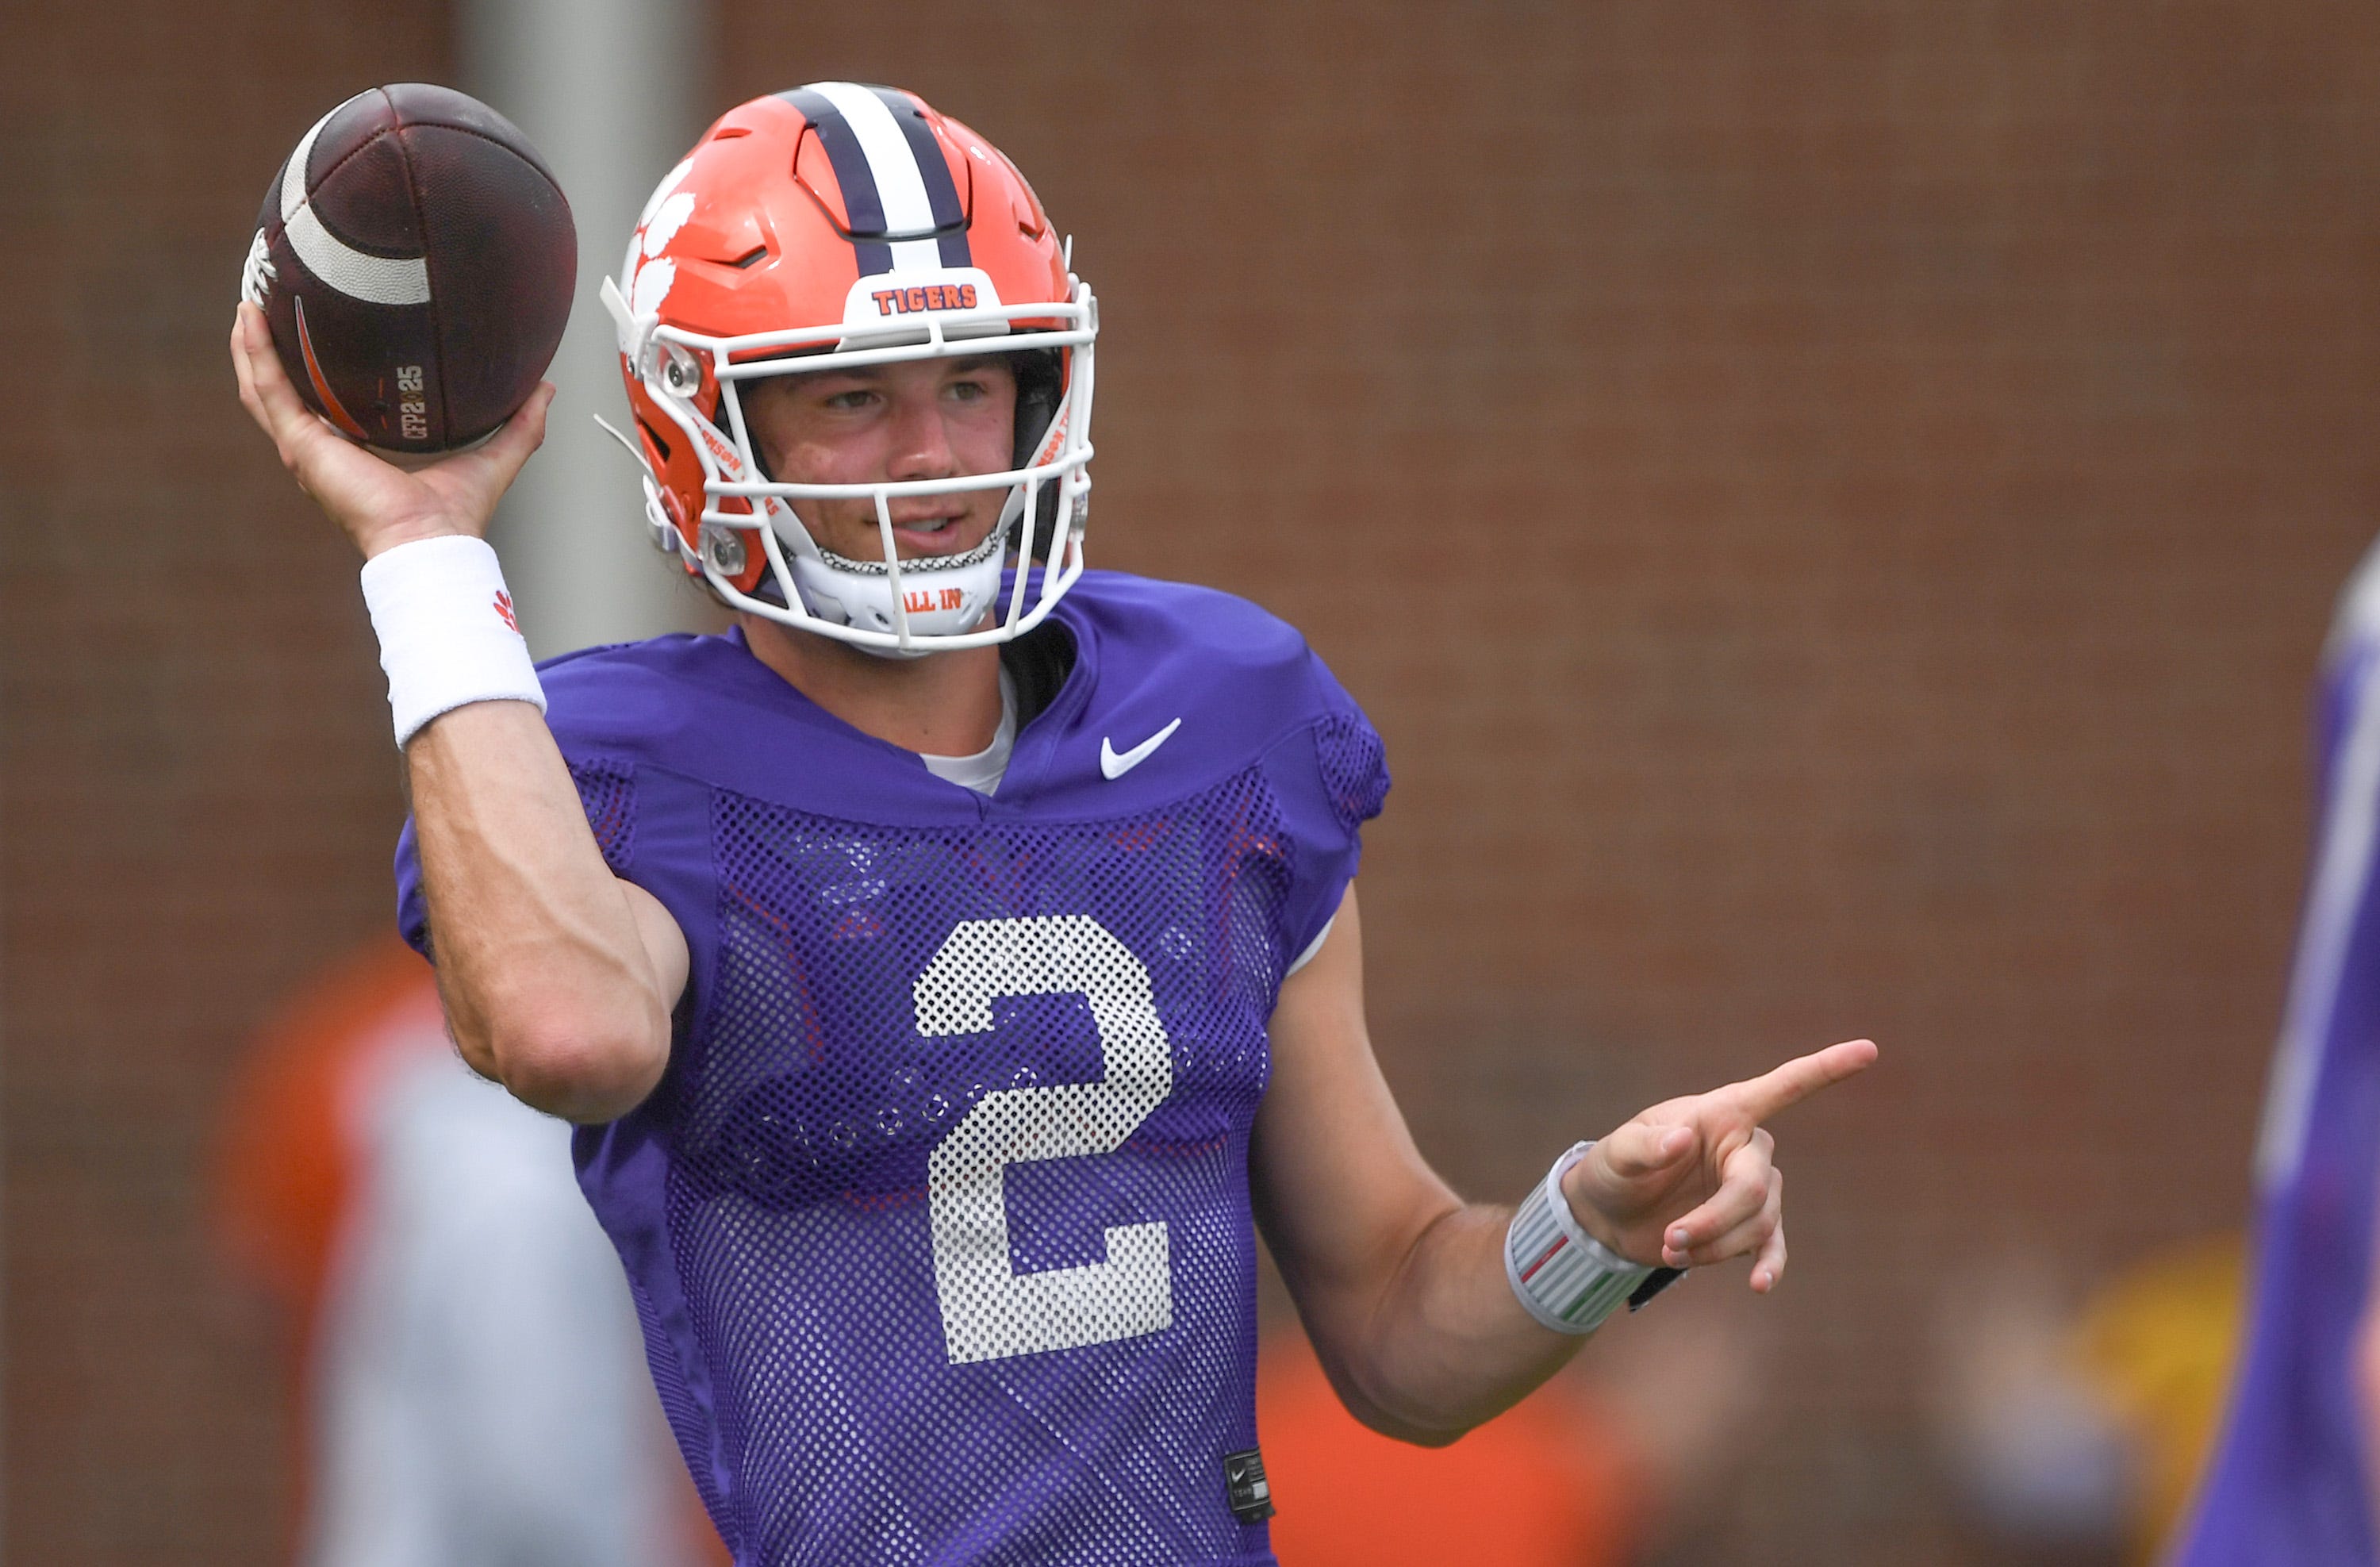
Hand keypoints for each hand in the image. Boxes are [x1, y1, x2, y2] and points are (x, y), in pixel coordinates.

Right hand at [229, 302, 553, 559]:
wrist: (432, 542)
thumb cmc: (454, 517)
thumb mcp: (494, 456)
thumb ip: (520, 423)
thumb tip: (544, 389)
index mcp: (357, 452)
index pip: (327, 402)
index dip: (317, 367)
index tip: (319, 327)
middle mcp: (325, 450)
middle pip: (285, 390)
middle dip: (274, 348)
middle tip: (272, 303)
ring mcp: (307, 449)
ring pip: (264, 387)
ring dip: (251, 344)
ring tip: (249, 300)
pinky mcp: (302, 447)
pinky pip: (267, 391)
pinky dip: (255, 353)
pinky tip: (248, 318)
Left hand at [1559, 1038, 1876, 1292]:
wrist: (1609, 1216)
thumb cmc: (1615, 1169)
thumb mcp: (1617, 1152)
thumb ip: (1645, 1145)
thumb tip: (1681, 1140)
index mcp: (1723, 1113)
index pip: (1783, 1087)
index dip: (1826, 1069)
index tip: (1868, 1049)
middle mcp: (1746, 1148)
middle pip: (1755, 1189)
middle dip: (1715, 1220)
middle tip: (1670, 1239)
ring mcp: (1751, 1189)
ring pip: (1758, 1224)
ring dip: (1713, 1245)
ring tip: (1669, 1250)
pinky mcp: (1746, 1227)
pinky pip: (1771, 1246)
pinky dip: (1768, 1266)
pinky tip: (1759, 1284)